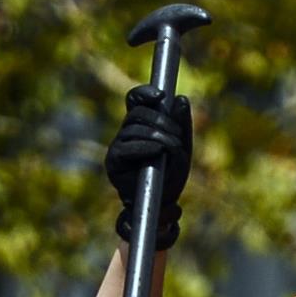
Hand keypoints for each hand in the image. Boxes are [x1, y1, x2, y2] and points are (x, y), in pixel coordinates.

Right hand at [103, 85, 191, 232]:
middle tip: (177, 136)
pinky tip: (157, 151)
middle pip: (137, 112)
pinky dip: (144, 147)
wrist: (161, 204)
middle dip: (161, 120)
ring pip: (133, 128)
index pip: (135, 99)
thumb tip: (181, 98)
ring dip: (157, 135)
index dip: (144, 92)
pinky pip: (126, 147)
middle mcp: (126, 132)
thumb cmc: (170, 174)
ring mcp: (117, 146)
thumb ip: (182, 124)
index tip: (161, 95)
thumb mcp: (182, 146)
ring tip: (172, 148)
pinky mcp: (113, 161)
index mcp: (140, 124)